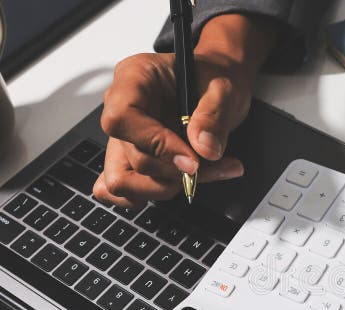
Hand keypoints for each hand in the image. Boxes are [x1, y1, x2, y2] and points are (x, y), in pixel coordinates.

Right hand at [94, 14, 277, 206]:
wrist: (214, 86)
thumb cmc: (212, 80)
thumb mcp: (223, 89)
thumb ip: (213, 115)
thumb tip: (204, 150)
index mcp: (133, 78)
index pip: (122, 119)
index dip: (157, 145)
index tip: (193, 159)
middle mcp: (120, 108)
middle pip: (134, 157)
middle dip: (177, 171)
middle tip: (214, 163)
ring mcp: (122, 137)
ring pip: (125, 181)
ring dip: (168, 186)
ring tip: (207, 172)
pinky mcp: (130, 159)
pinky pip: (123, 191)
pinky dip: (154, 193)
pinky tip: (184, 183)